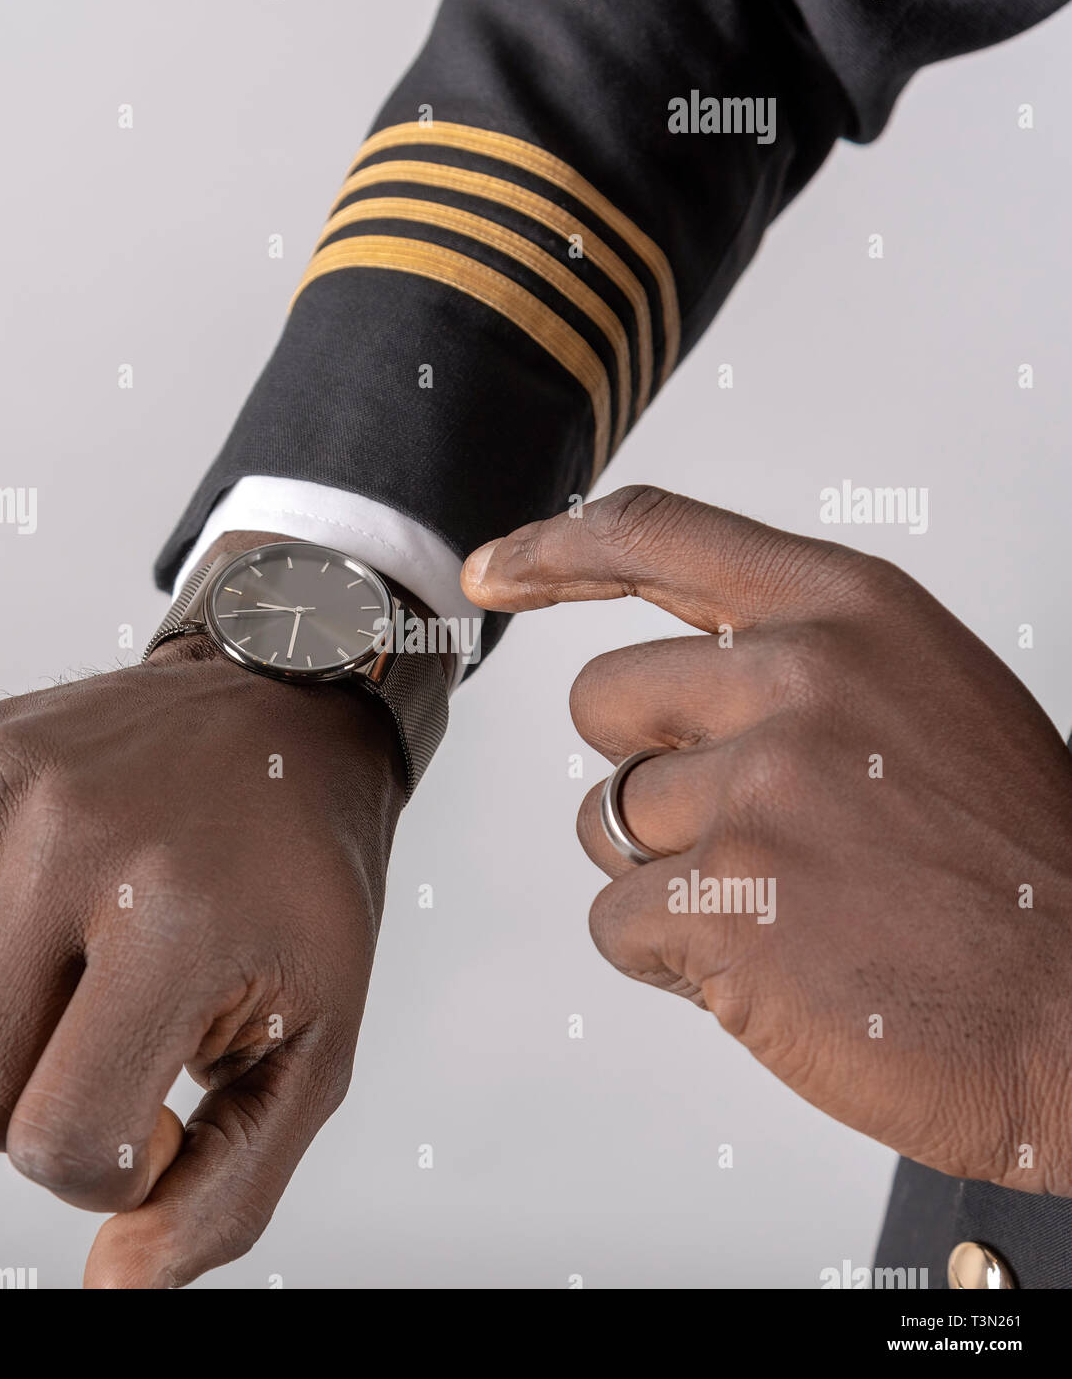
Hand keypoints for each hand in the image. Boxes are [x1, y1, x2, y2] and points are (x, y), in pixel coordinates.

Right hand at [0, 538, 409, 1286]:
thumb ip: (230, 1186)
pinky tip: (11, 928)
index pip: (59, 1145)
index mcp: (174, 916)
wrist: (282, 716)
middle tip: (114, 1036)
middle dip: (33, 1108)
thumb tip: (112, 1286)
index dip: (111, 1167)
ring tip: (66, 980)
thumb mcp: (316, 1039)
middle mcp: (66, 840)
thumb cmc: (301, 886)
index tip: (163, 1110)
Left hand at [463, 486, 1071, 1193]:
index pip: (657, 534)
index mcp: (847, 611)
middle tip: (751, 829)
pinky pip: (615, 920)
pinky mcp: (726, 902)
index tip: (492, 570)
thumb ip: (797, 667)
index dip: (554, 550)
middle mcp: (797, 676)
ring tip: (790, 906)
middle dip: (647, 772)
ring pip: (605, 821)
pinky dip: (672, 956)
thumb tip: (666, 686)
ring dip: (668, 875)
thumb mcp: (922, 699)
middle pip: (601, 704)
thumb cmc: (1009, 866)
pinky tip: (776, 967)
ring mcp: (758, 787)